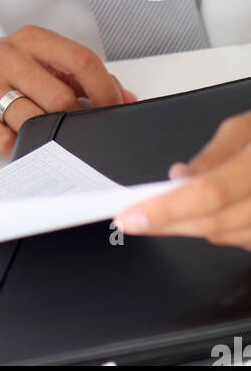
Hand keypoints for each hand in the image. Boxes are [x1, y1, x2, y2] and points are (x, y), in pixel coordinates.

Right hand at [0, 22, 135, 155]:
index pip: (80, 60)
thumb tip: (126, 97)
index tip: (115, 109)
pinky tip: (18, 142)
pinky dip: (19, 148)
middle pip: (60, 97)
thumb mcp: (35, 62)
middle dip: (76, 121)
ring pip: (33, 121)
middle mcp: (5, 56)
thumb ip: (79, 77)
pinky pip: (5, 141)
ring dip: (47, 137)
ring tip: (47, 138)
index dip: (105, 90)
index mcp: (29, 40)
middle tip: (80, 132)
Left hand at [114, 109, 250, 250]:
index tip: (132, 217)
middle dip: (169, 222)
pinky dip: (221, 229)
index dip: (168, 209)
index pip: (210, 194)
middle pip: (216, 224)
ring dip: (194, 226)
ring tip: (174, 206)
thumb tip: (177, 180)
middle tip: (135, 218)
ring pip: (228, 238)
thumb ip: (211, 157)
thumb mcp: (245, 129)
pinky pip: (244, 241)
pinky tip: (210, 213)